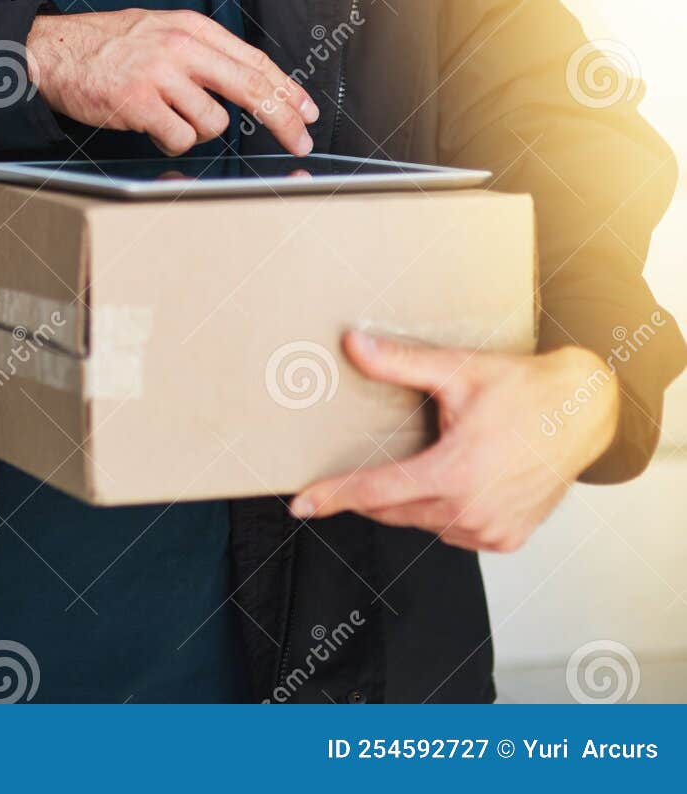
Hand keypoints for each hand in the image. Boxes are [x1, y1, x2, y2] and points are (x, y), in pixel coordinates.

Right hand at [25, 7, 318, 158]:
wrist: (54, 51)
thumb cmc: (108, 45)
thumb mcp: (162, 30)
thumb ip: (204, 52)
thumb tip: (251, 83)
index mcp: (191, 27)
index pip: (254, 60)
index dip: (286, 89)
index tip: (306, 111)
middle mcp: (181, 47)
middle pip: (250, 87)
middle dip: (282, 119)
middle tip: (300, 141)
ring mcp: (160, 74)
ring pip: (213, 122)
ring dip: (197, 129)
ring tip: (169, 115)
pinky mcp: (139, 103)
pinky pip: (179, 138)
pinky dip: (172, 140)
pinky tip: (152, 126)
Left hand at [289, 329, 619, 552]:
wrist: (583, 413)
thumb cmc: (525, 390)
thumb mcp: (458, 370)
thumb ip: (400, 362)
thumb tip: (354, 344)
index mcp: (454, 474)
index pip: (377, 492)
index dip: (335, 496)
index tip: (301, 504)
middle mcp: (472, 511)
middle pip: (396, 511)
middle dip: (368, 495)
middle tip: (345, 477)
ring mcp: (492, 531)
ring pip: (425, 523)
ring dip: (411, 501)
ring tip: (420, 463)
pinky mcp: (508, 539)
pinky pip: (456, 532)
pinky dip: (444, 512)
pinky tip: (453, 484)